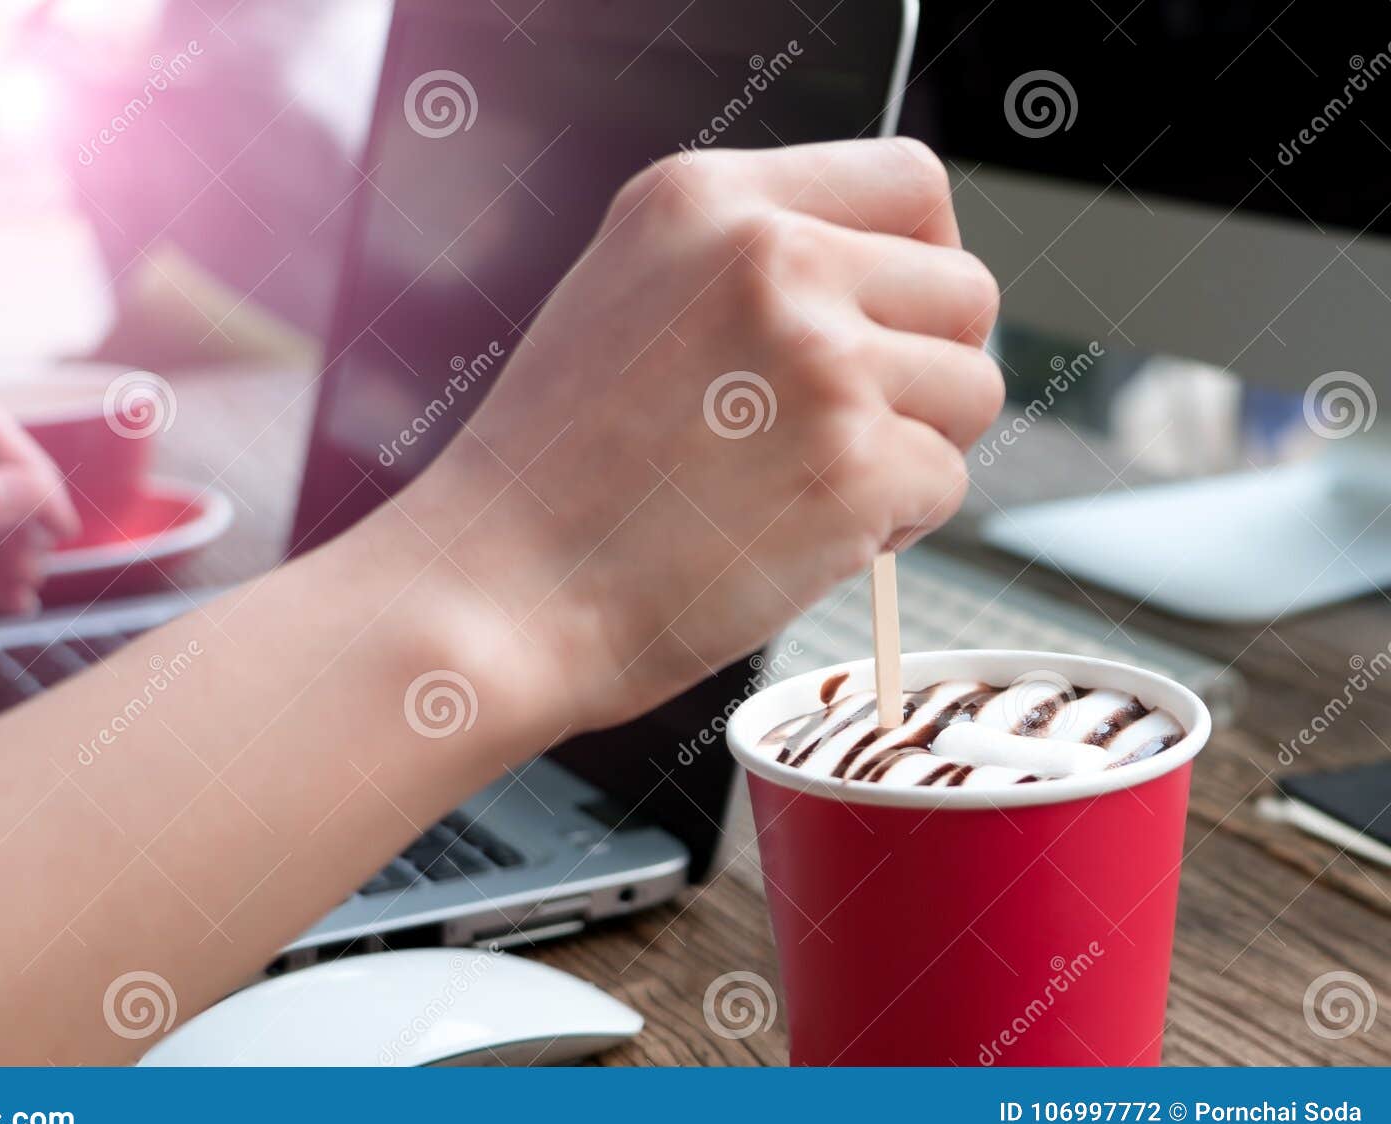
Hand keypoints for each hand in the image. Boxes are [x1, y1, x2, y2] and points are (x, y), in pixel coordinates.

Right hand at [407, 139, 1002, 731]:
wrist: (497, 594)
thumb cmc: (551, 476)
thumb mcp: (624, 297)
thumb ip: (746, 263)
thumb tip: (880, 282)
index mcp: (707, 201)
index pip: (909, 183)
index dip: (923, 261)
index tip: (894, 323)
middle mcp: (772, 259)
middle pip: (964, 289)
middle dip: (929, 371)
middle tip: (848, 428)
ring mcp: (818, 362)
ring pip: (973, 390)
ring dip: (915, 450)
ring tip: (810, 486)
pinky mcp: (851, 468)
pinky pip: (946, 484)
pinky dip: (892, 527)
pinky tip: (799, 537)